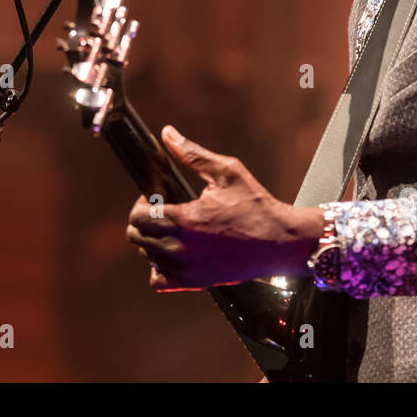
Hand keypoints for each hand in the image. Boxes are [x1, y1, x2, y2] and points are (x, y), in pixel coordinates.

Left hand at [125, 125, 324, 290]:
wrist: (280, 241)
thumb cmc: (256, 205)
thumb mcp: (226, 172)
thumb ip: (192, 154)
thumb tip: (167, 133)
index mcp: (184, 218)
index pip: (137, 216)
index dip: (141, 203)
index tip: (155, 198)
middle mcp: (181, 247)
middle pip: (136, 237)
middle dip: (143, 222)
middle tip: (162, 212)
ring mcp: (187, 268)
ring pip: (147, 257)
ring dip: (152, 243)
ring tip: (171, 231)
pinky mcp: (196, 282)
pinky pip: (160, 282)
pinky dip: (159, 269)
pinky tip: (174, 255)